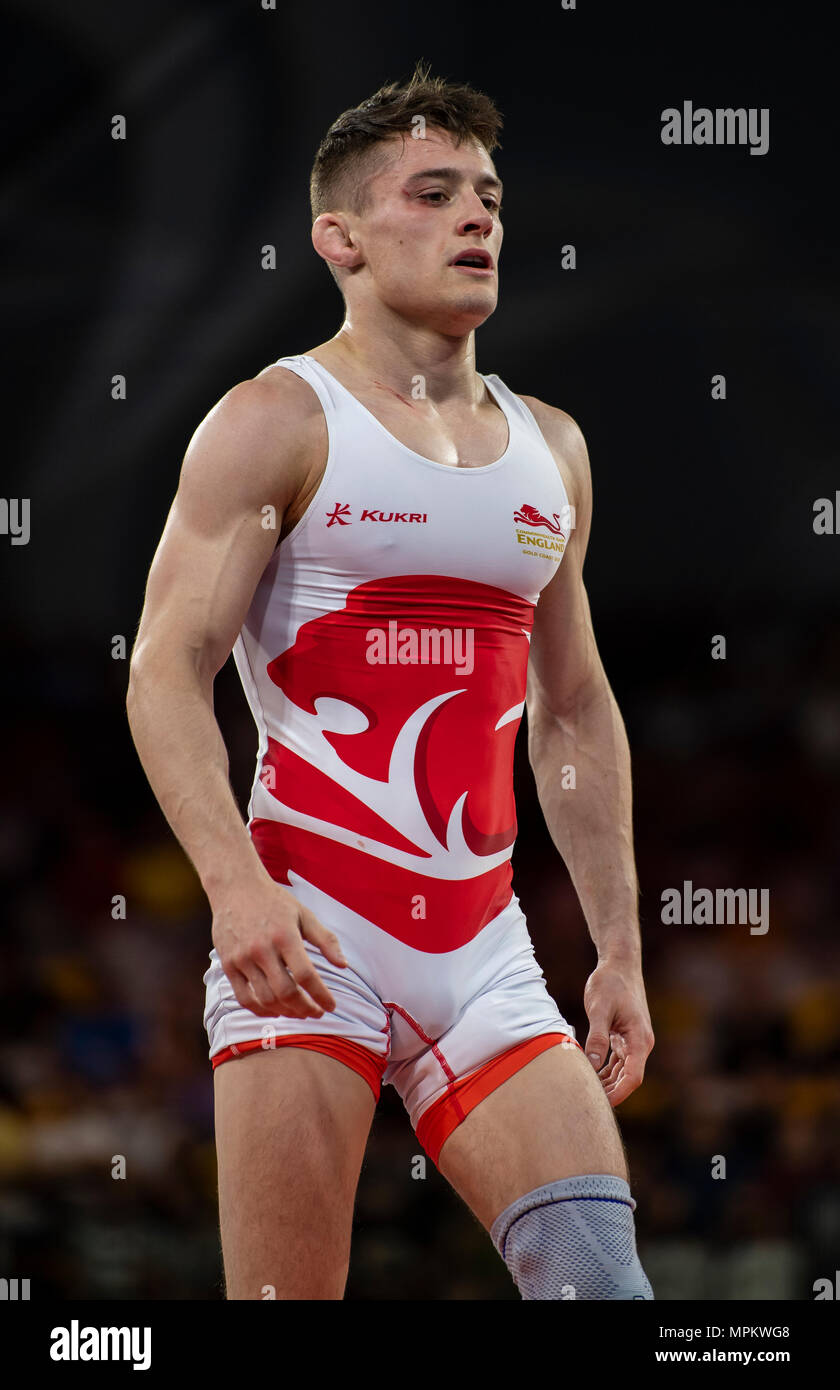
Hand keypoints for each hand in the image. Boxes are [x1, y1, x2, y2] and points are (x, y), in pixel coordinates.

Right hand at [211, 872, 347, 1019]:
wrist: (235, 887)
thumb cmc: (274, 901)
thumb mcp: (304, 914)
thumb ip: (325, 940)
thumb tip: (344, 965)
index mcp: (285, 935)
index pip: (306, 975)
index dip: (321, 995)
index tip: (331, 1006)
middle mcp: (262, 949)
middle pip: (286, 992)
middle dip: (305, 1008)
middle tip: (316, 1012)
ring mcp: (242, 958)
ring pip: (265, 999)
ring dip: (286, 1012)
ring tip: (299, 1012)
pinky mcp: (228, 964)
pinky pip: (244, 998)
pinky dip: (261, 1011)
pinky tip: (275, 1011)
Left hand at [583, 958, 653, 1105]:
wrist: (619, 964)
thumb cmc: (610, 983)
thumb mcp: (600, 1009)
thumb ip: (597, 1037)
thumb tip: (591, 1065)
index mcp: (640, 1039)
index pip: (633, 1077)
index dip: (618, 1094)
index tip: (600, 1105)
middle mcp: (640, 1043)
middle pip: (628, 1078)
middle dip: (611, 1092)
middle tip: (586, 1103)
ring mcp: (633, 1041)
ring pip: (622, 1072)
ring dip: (607, 1084)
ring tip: (585, 1093)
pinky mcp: (624, 1037)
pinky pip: (617, 1062)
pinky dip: (605, 1071)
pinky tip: (590, 1077)